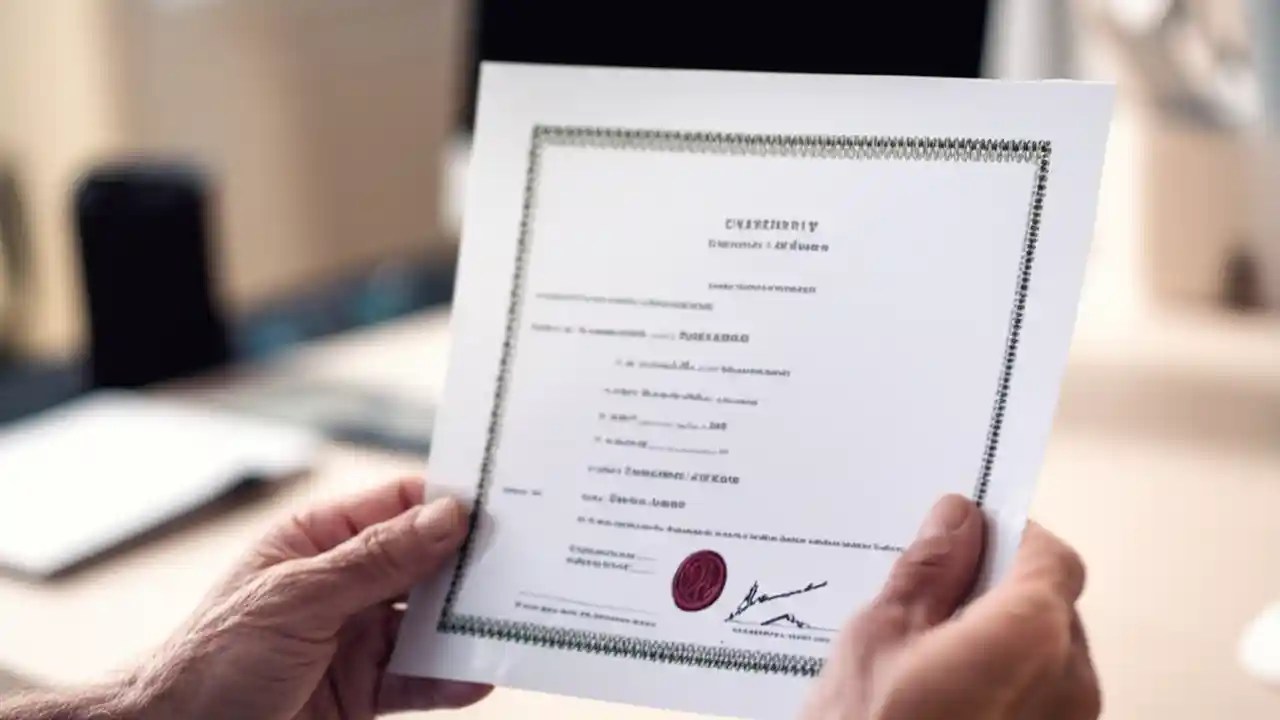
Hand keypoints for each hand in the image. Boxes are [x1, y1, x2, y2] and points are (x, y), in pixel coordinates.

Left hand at [124, 477, 490, 718]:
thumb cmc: (210, 661)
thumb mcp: (297, 598)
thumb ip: (376, 559)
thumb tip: (446, 516)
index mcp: (317, 542)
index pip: (397, 507)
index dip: (447, 503)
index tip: (501, 505)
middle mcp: (342, 585)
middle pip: (423, 564)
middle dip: (468, 566)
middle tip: (525, 563)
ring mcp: (354, 639)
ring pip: (427, 623)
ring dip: (465, 624)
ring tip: (512, 619)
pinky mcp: (362, 690)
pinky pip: (418, 678)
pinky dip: (450, 676)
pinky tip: (479, 672)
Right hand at [801, 496, 1099, 719]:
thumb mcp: (880, 635)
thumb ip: (930, 569)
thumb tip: (957, 520)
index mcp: (1032, 637)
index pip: (1052, 557)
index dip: (1010, 537)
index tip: (968, 537)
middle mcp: (1071, 685)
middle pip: (1050, 608)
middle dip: (997, 594)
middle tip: (928, 604)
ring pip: (1046, 658)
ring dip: (998, 644)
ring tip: (926, 661)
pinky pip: (1040, 703)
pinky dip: (1003, 688)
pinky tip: (944, 699)